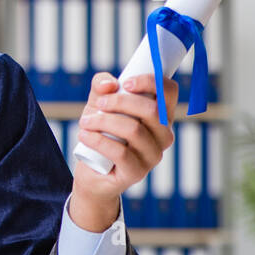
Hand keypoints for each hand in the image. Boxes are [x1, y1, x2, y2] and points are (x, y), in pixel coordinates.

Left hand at [71, 71, 177, 228]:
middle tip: (98, 104)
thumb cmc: (101, 133)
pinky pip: (121, 153)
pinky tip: (84, 136)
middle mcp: (164, 135)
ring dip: (104, 122)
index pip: (169, 92)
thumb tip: (108, 84)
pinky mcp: (138, 172)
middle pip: (152, 110)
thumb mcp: (98, 105)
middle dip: (120, 102)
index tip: (125, 83)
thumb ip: (101, 87)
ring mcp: (153, 155)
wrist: (92, 171)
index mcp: (161, 115)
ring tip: (85, 122)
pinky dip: (99, 141)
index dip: (151, 82)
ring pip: (134, 130)